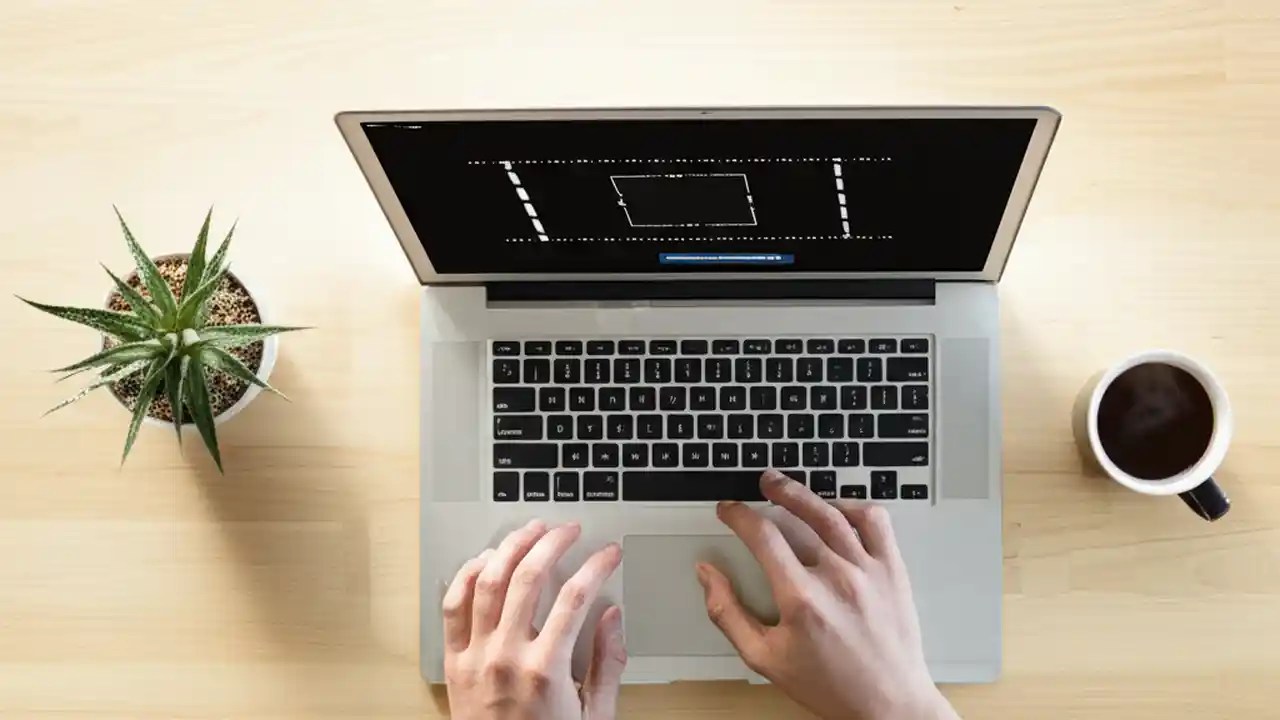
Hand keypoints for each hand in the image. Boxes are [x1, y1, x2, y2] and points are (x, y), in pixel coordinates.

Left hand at [444, 520, 626, 719]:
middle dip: (554, 542)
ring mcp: (476, 656)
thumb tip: (613, 617)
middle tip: (570, 530)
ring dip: (510, 546)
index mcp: (546, 670)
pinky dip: (466, 575)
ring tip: (530, 530)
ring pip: (489, 581)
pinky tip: (484, 559)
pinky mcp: (454, 660)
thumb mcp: (594, 716)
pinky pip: (452, 605)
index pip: (575, 597)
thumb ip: (607, 664)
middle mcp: (507, 657)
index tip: (608, 553)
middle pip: (529, 577)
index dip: (596, 566)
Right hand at [696, 470, 959, 719]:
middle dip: (773, 493)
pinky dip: (854, 507)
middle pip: (798, 516)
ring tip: (787, 486)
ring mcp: (869, 570)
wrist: (887, 703)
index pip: (763, 537)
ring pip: (833, 513)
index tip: (729, 511)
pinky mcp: (893, 571)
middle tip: (760, 486)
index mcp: (801, 599)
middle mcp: (836, 578)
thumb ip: (728, 613)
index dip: (739, 515)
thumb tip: (708, 576)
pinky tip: (837, 509)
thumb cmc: (830, 685)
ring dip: (805, 493)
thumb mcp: (765, 658)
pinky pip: (875, 522)